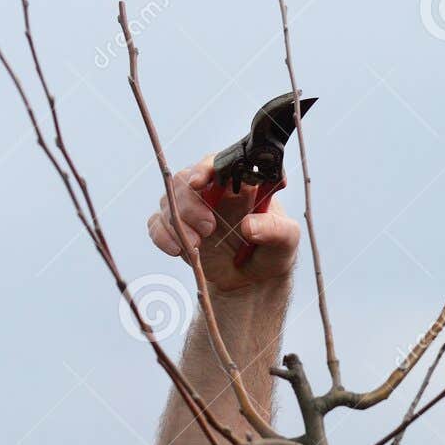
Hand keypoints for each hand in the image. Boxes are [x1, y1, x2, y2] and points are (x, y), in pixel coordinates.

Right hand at [146, 155, 300, 291]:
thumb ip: (275, 229)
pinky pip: (156, 224)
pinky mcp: (178, 229)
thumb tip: (249, 226)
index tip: (198, 182)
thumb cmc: (273, 251)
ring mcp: (192, 209)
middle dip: (190, 203)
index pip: (217, 163)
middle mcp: (211, 191)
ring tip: (196, 245)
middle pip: (184, 180)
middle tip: (208, 228)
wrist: (254, 280)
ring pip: (168, 200)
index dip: (205, 168)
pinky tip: (178, 250)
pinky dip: (162, 236)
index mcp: (238, 183)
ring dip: (177, 222)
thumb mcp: (287, 240)